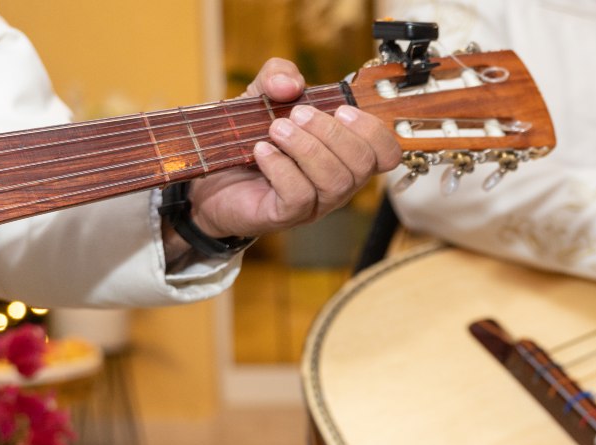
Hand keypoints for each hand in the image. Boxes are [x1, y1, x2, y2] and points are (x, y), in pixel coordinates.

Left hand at [187, 58, 402, 238]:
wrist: (209, 176)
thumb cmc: (247, 139)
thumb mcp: (263, 96)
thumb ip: (279, 76)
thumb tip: (290, 83)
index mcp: (344, 155)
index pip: (387, 154)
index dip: (374, 131)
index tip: (341, 110)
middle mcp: (337, 183)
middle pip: (361, 165)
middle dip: (332, 133)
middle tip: (297, 114)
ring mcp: (314, 204)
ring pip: (334, 181)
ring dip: (307, 148)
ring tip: (276, 129)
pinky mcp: (285, 216)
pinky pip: (300, 196)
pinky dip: (282, 168)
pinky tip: (261, 151)